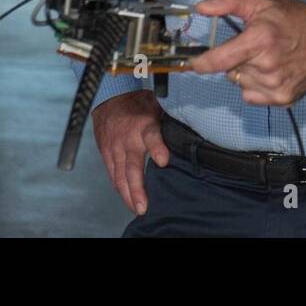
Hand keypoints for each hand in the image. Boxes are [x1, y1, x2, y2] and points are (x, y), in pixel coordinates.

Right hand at [91, 90, 170, 215]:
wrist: (109, 97)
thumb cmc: (139, 102)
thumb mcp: (158, 103)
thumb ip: (172, 117)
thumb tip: (198, 123)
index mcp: (144, 124)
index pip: (151, 136)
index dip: (157, 148)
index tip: (164, 161)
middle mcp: (128, 138)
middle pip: (132, 166)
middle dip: (137, 187)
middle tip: (143, 206)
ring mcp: (115, 147)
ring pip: (120, 175)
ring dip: (128, 193)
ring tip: (137, 209)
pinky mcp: (106, 153)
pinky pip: (112, 173)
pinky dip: (120, 187)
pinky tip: (127, 198)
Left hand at [190, 0, 305, 105]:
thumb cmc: (296, 21)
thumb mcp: (262, 4)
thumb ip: (230, 2)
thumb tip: (202, 7)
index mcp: (259, 39)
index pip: (218, 60)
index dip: (202, 63)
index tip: (196, 63)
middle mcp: (265, 65)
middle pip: (229, 70)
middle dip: (235, 59)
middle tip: (253, 48)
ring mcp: (274, 84)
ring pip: (241, 83)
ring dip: (247, 73)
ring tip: (266, 59)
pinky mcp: (281, 98)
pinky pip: (252, 95)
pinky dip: (256, 86)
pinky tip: (271, 73)